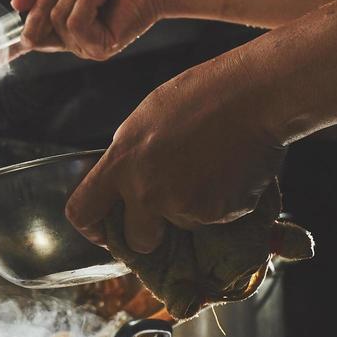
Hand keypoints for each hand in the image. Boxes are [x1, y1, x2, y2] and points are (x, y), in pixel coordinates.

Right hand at [9, 0, 178, 61]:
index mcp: (59, 24)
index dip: (1, 54)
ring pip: (58, 20)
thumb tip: (15, 3)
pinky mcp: (100, 47)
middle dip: (40, 3)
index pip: (27, 42)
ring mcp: (84, 47)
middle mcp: (69, 40)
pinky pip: (76, 23)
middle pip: (32, 33)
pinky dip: (87, 0)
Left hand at [65, 62, 286, 253]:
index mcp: (120, 163)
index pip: (82, 211)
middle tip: (168, 212)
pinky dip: (221, 205)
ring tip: (210, 170)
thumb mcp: (145, 122)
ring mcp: (180, 206)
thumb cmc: (201, 96)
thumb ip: (130, 158)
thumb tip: (125, 184)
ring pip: (182, 227)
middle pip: (137, 240)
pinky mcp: (215, 214)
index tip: (105, 231)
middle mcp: (145, 191)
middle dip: (150, 234)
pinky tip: (229, 173)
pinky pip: (213, 220)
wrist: (254, 96)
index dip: (92, 229)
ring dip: (192, 211)